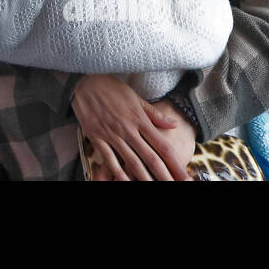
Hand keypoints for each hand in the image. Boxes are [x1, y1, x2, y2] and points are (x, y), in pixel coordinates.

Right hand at [71, 75, 192, 180]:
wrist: (84, 80)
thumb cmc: (111, 87)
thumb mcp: (135, 97)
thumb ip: (154, 114)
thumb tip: (174, 124)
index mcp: (140, 119)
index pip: (162, 146)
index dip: (175, 164)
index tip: (184, 176)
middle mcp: (128, 129)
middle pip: (150, 158)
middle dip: (164, 176)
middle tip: (175, 187)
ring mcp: (112, 134)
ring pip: (131, 162)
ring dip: (144, 178)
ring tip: (153, 188)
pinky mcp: (96, 137)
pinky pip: (109, 158)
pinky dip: (117, 172)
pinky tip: (125, 181)